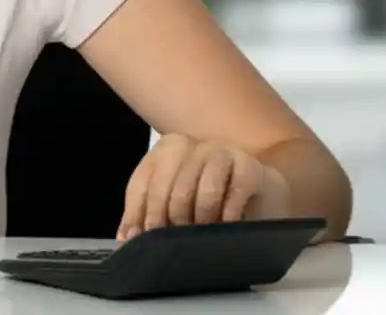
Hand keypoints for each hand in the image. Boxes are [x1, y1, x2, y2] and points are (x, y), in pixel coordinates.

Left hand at [117, 133, 290, 240]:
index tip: (136, 238)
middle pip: (168, 188)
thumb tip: (125, 237)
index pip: (143, 183)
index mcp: (166, 149)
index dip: (137, 214)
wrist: (259, 187)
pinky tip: (224, 226)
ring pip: (201, 192)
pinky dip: (227, 217)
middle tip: (170, 240)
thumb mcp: (173, 198)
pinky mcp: (249, 167)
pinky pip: (234, 196)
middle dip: (166, 221)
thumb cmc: (209, 194)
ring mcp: (221, 153)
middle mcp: (191, 145)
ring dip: (199, 220)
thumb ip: (147, 213)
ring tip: (199, 234)